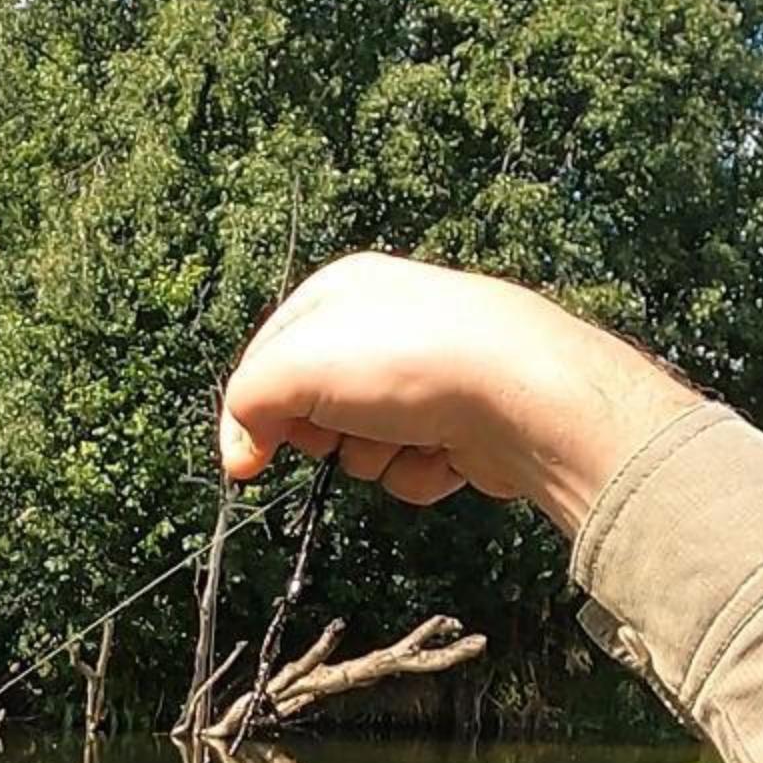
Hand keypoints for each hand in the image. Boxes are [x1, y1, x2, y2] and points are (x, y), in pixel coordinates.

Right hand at [216, 254, 703, 532]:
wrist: (522, 392)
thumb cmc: (406, 363)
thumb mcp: (294, 368)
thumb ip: (246, 403)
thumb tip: (240, 454)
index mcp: (340, 291)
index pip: (266, 359)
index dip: (251, 411)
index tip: (249, 458)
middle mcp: (383, 325)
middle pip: (314, 405)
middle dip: (323, 432)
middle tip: (343, 429)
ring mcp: (425, 374)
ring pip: (362, 443)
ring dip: (374, 457)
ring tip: (408, 438)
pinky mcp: (459, 420)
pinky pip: (410, 464)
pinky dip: (419, 471)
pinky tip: (443, 453)